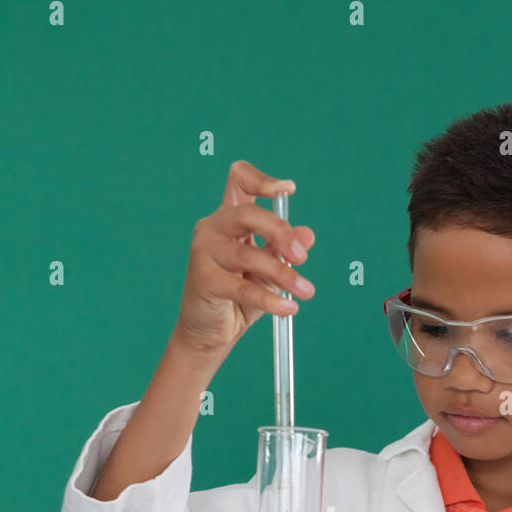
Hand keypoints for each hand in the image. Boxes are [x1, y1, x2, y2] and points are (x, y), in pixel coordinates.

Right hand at [172, 159, 315, 366]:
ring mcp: (204, 251)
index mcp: (229, 217)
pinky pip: (243, 288)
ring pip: (249, 254)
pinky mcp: (203, 278)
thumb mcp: (269, 271)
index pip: (239, 180)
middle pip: (248, 213)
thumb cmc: (240, 296)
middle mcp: (213, 227)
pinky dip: (270, 299)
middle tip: (302, 257)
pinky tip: (289, 308)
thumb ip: (283, 251)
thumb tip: (307, 235)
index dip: (263, 180)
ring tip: (305, 291)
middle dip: (280, 232)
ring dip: (283, 274)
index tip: (287, 191)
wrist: (212, 331)